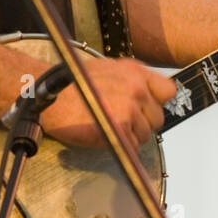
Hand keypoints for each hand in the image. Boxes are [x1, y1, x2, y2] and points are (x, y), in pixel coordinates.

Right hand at [40, 55, 177, 147]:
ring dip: (131, 137)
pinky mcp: (118, 130)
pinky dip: (122, 148)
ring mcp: (129, 110)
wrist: (49, 96)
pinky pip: (132, 148)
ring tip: (110, 129)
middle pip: (158, 117)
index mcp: (135, 72)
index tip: (148, 108)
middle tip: (124, 122)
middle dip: (144, 123)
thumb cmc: (72, 82)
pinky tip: (107, 138)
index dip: (158, 102)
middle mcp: (136, 89)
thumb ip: (132, 79)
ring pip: (146, 135)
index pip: (168, 91)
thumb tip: (147, 94)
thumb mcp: (109, 68)